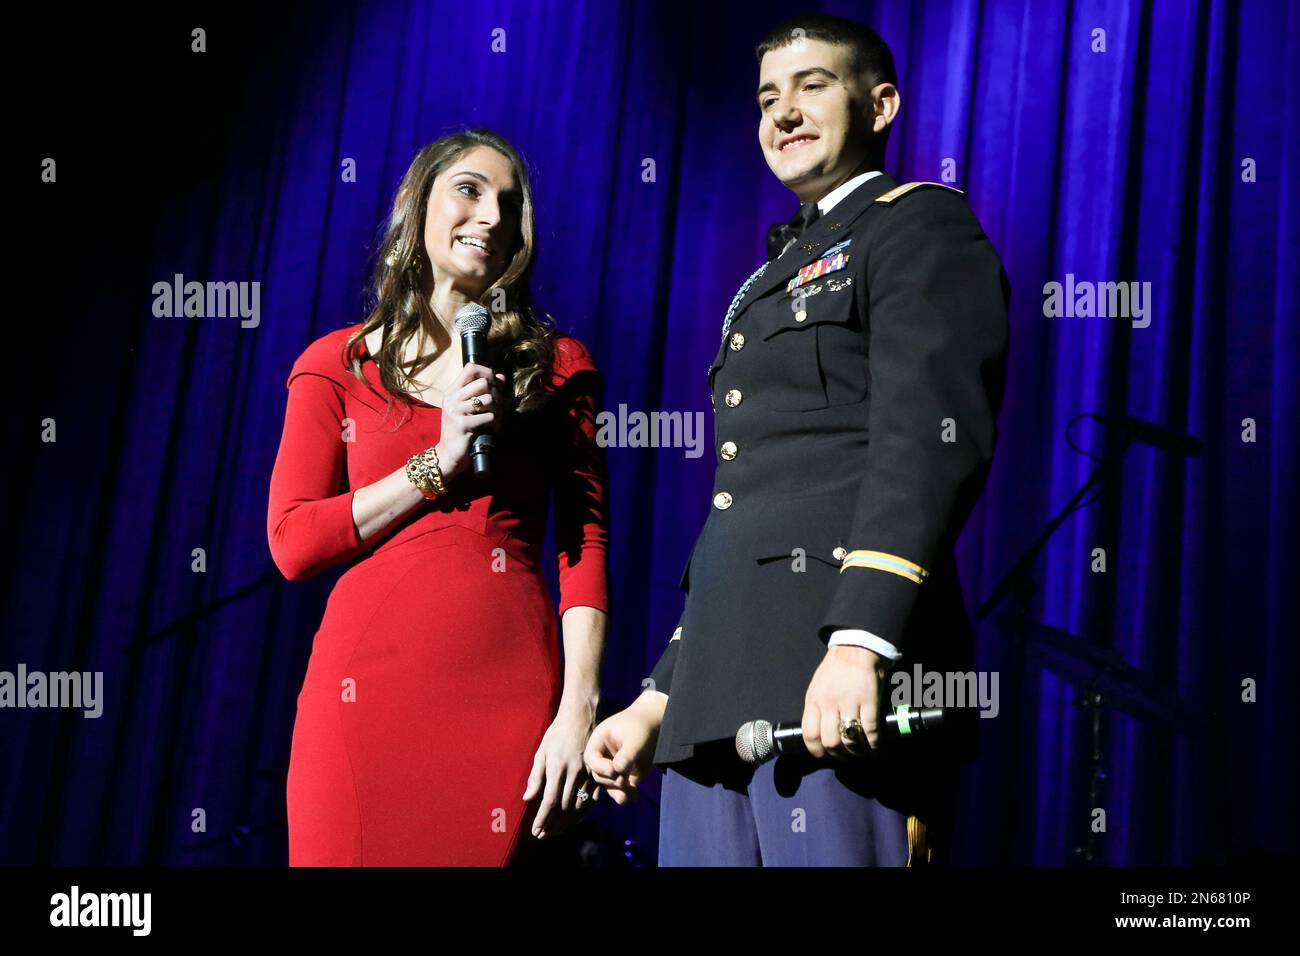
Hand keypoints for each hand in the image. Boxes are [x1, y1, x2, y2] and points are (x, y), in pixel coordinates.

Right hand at [435, 364, 510, 479]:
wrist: (448, 454)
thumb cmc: (461, 430)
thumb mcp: (468, 408)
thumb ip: (482, 391)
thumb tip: (501, 377)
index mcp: (452, 391)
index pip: (470, 368)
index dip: (487, 372)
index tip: (494, 384)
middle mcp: (452, 398)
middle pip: (483, 382)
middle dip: (495, 394)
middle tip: (496, 406)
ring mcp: (455, 411)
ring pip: (488, 399)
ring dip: (496, 410)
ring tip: (493, 419)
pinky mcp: (462, 424)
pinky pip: (489, 416)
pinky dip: (494, 423)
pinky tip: (490, 428)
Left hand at [522, 699, 599, 839]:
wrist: (581, 716)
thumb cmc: (558, 733)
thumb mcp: (542, 751)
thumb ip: (535, 776)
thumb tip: (527, 798)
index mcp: (557, 767)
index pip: (549, 800)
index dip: (543, 818)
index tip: (536, 831)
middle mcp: (574, 772)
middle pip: (564, 807)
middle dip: (553, 823)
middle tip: (544, 834)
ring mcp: (588, 773)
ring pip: (579, 805)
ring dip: (567, 821)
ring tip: (557, 830)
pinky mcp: (598, 772)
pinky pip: (593, 798)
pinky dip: (584, 812)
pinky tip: (575, 819)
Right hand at [584, 690, 664, 805]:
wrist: (654, 725)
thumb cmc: (641, 726)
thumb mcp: (635, 738)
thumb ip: (626, 754)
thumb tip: (617, 771)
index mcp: (599, 742)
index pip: (591, 758)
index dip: (599, 767)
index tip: (613, 771)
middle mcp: (603, 757)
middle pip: (599, 775)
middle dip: (611, 781)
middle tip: (625, 781)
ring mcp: (613, 767)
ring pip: (609, 785)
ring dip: (618, 792)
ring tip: (630, 796)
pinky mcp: (624, 775)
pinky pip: (621, 789)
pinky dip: (627, 794)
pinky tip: (635, 797)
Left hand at [802, 645, 890, 759]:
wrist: (857, 646)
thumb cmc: (837, 667)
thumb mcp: (818, 686)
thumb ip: (818, 708)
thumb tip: (821, 733)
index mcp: (814, 700)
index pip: (810, 734)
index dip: (817, 751)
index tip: (826, 755)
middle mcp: (829, 703)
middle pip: (830, 742)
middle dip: (839, 754)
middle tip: (846, 755)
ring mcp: (849, 702)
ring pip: (850, 739)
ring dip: (857, 751)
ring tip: (861, 752)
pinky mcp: (869, 700)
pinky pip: (870, 730)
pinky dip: (874, 743)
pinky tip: (876, 746)